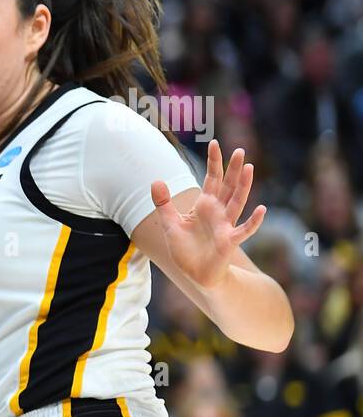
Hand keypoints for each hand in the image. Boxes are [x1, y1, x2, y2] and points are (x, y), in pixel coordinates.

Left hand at [150, 140, 265, 290]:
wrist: (195, 274)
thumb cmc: (185, 249)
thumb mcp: (170, 224)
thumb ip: (163, 203)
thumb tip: (155, 180)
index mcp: (204, 205)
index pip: (211, 179)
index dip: (213, 162)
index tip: (214, 143)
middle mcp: (218, 212)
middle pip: (228, 186)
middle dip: (233, 169)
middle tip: (239, 150)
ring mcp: (226, 226)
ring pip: (237, 202)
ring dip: (243, 186)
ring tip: (249, 168)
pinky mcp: (229, 242)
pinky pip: (244, 230)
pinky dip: (253, 221)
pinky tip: (261, 209)